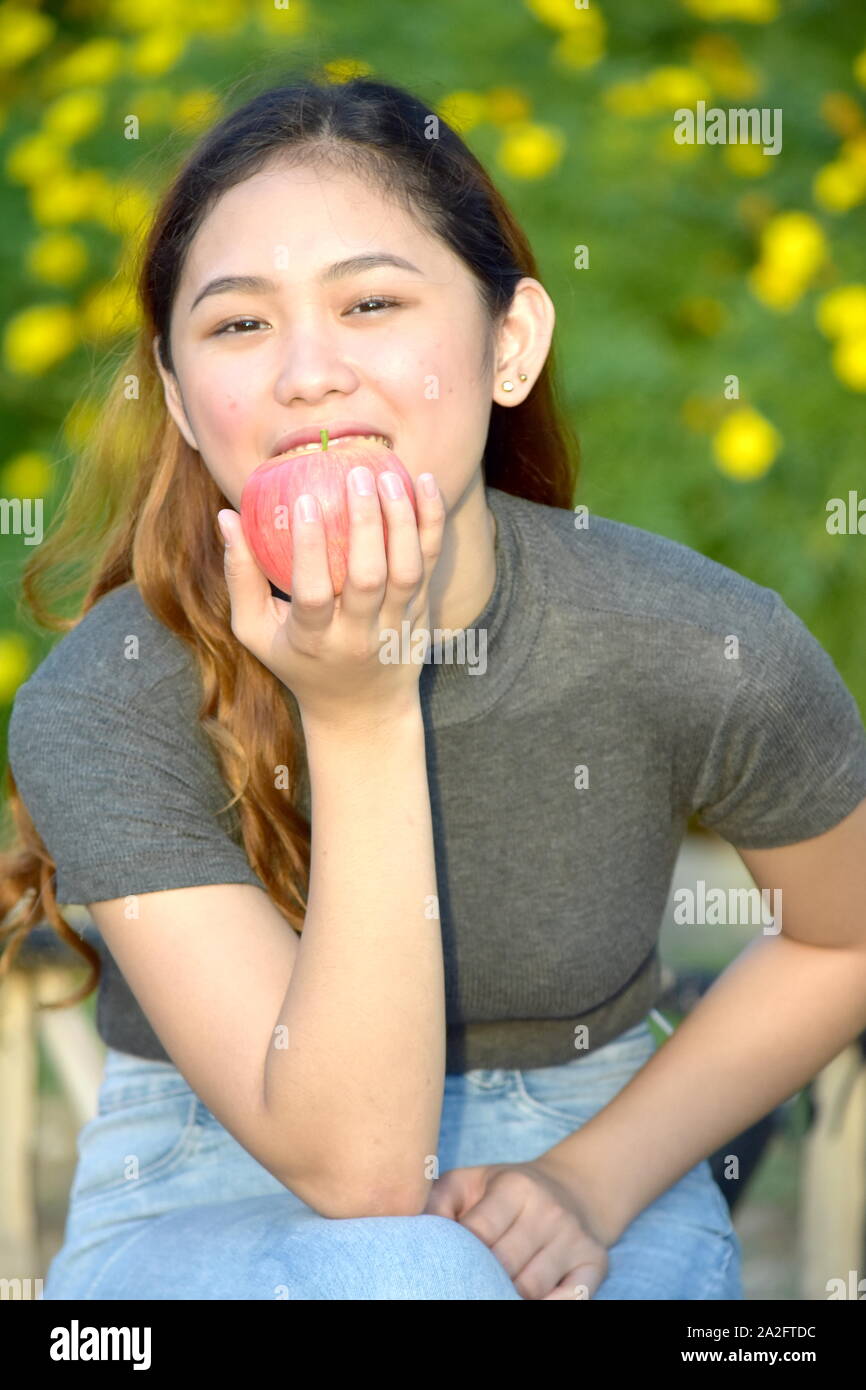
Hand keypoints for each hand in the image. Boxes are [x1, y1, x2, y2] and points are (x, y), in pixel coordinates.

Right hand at [217, 466, 444, 731]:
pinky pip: (430, 564)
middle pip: (368, 579)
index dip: (310, 548)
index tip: (304, 500)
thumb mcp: (257, 632)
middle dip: (365, 523)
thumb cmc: (298, 661)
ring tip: (389, 475)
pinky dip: (431, 523)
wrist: (362, 711)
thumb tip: (227, 516)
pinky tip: (425, 482)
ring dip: (402, 520)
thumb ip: (240, 576)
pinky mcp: (423, 615)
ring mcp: (396, 627)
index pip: (312, 594)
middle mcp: (359, 635)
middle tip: (357, 474)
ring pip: (407, 571)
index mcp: (313, 640)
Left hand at [422, 1159, 609, 1299]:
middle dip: (479, 1279)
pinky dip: (547, 1305)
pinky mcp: (595, 1262)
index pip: (479, 1234)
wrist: (573, 1189)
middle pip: (504, 1266)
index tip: (448, 1261)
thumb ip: (437, 1203)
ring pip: (531, 1289)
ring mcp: (575, 1238)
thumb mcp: (468, 1183)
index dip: (459, 1253)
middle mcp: (550, 1211)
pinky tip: (523, 1296)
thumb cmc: (506, 1192)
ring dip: (507, 1294)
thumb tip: (418, 1234)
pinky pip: (570, 1300)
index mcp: (516, 1187)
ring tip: (490, 1288)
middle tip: (464, 1283)